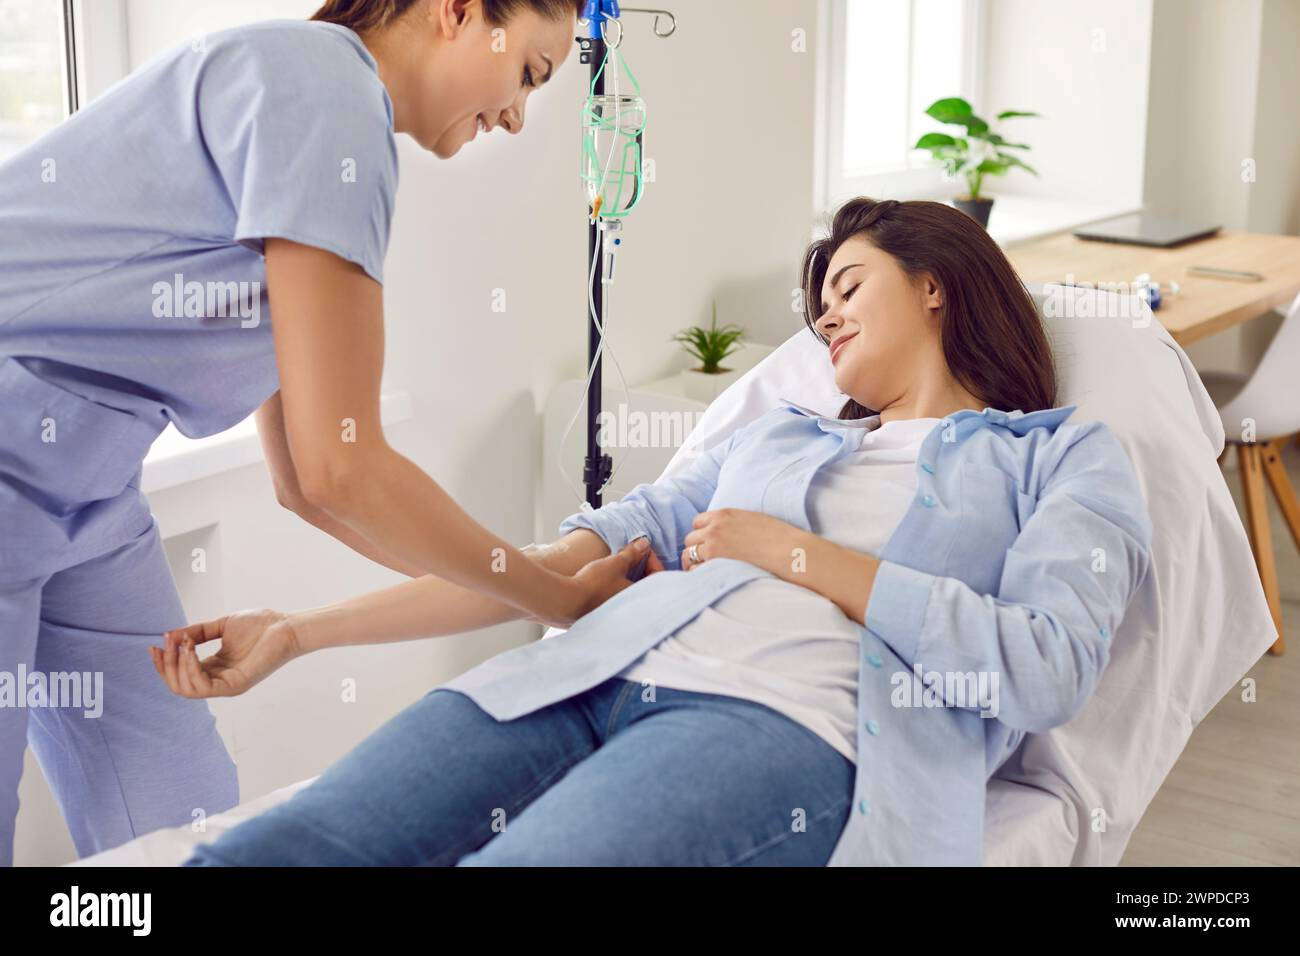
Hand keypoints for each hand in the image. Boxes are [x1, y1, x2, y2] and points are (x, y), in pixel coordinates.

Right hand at [148, 609, 303, 698]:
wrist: (286, 625)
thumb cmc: (261, 624)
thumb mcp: (221, 625)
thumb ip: (197, 632)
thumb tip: (169, 635)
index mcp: (214, 667)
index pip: (179, 675)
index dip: (163, 662)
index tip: (156, 644)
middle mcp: (218, 679)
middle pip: (178, 685)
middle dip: (166, 665)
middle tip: (166, 643)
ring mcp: (227, 685)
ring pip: (187, 689)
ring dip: (177, 666)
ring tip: (182, 645)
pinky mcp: (236, 686)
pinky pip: (204, 687)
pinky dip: (191, 669)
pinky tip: (191, 651)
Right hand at [544, 539, 659, 627]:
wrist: (568, 602)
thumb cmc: (593, 585)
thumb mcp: (615, 563)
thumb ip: (632, 553)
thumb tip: (644, 543)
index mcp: (640, 595)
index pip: (659, 577)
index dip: (653, 561)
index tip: (642, 551)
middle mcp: (633, 607)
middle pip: (647, 586)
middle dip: (643, 569)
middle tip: (635, 558)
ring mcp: (619, 612)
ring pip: (632, 592)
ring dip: (630, 578)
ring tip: (621, 567)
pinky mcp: (606, 614)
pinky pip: (620, 599)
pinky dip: (618, 588)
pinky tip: (608, 581)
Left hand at [682, 508, 805, 574]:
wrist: (789, 551)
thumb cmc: (777, 537)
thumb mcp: (751, 519)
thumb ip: (733, 524)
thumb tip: (726, 535)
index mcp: (723, 514)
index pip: (697, 522)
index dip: (702, 533)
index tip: (708, 543)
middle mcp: (714, 528)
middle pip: (690, 539)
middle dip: (696, 548)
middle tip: (704, 560)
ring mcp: (712, 547)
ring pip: (688, 555)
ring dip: (694, 562)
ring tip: (704, 571)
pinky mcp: (715, 564)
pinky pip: (694, 570)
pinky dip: (698, 574)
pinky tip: (708, 578)